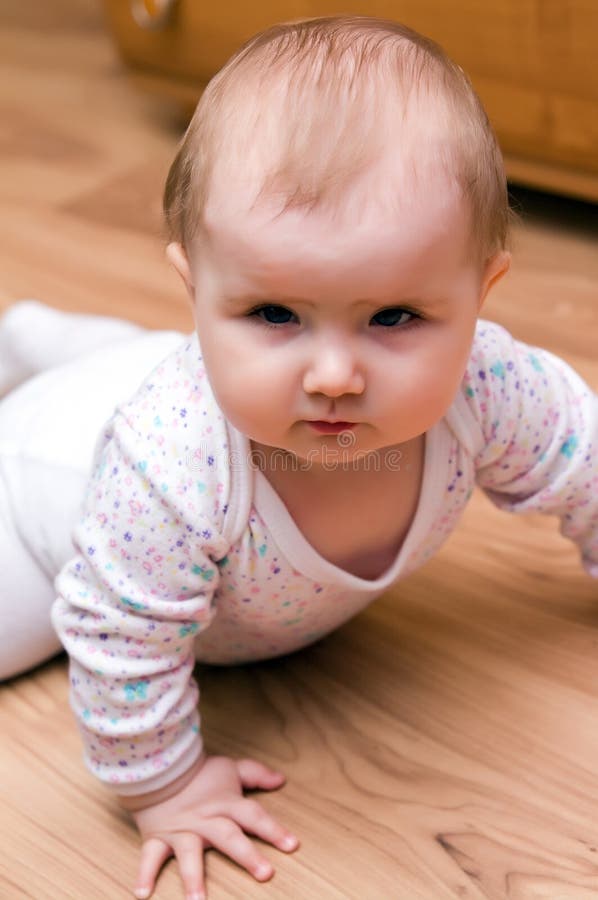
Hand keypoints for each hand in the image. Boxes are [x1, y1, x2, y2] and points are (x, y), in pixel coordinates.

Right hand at [125, 754, 298, 899]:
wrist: (158, 766)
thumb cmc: (198, 772)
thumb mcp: (230, 768)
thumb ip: (256, 774)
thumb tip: (281, 780)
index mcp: (225, 804)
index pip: (253, 815)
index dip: (273, 829)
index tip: (291, 845)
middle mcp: (205, 819)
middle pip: (229, 836)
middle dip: (247, 855)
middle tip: (265, 874)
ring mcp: (180, 830)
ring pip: (188, 854)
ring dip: (192, 877)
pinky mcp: (157, 837)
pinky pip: (149, 857)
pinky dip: (144, 874)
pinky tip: (143, 894)